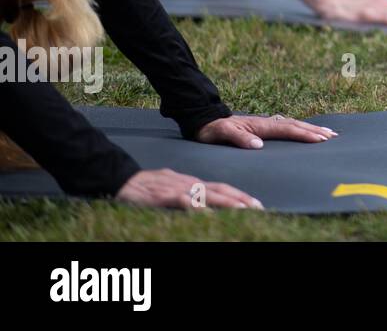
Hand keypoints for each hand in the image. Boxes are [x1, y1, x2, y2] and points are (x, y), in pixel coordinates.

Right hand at [116, 168, 262, 209]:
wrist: (123, 179)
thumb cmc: (148, 186)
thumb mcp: (173, 188)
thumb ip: (189, 194)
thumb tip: (205, 205)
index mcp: (193, 183)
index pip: (222, 188)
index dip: (239, 195)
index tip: (255, 204)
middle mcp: (190, 184)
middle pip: (221, 189)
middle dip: (241, 199)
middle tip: (259, 207)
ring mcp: (178, 189)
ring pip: (206, 194)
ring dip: (226, 202)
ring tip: (243, 209)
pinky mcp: (163, 195)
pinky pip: (182, 200)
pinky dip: (195, 205)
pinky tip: (206, 212)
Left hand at [196, 114, 337, 148]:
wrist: (203, 119)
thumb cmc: (211, 130)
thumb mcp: (221, 134)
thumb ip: (239, 139)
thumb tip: (259, 145)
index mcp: (260, 125)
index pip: (287, 130)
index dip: (304, 134)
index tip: (321, 139)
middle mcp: (266, 122)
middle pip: (295, 125)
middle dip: (314, 130)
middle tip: (332, 136)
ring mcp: (265, 123)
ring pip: (292, 124)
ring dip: (310, 128)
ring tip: (326, 132)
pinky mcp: (262, 126)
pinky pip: (286, 126)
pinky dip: (299, 128)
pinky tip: (304, 130)